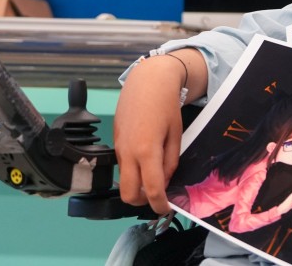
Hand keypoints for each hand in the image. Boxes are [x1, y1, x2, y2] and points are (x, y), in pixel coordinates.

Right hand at [114, 56, 185, 214]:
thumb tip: (163, 182)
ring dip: (136, 185)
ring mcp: (118, 147)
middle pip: (127, 194)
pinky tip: (146, 159)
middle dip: (141, 202)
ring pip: (123, 180)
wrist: (147, 82)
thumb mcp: (176, 135)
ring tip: (155, 175)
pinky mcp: (115, 141)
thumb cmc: (166, 105)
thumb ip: (170, 162)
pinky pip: (122, 165)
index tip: (165, 209)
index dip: (159, 205)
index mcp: (146, 151)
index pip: (151, 190)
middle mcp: (128, 152)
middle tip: (157, 196)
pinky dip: (133, 170)